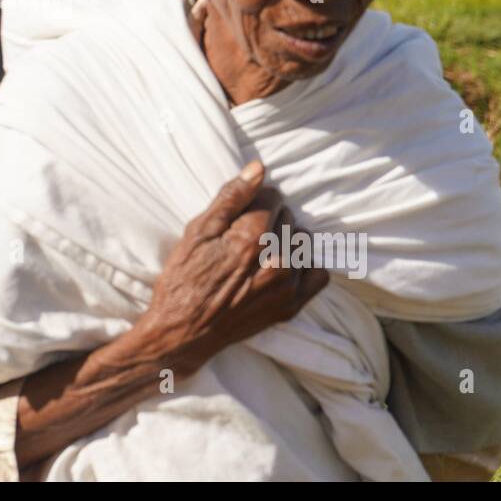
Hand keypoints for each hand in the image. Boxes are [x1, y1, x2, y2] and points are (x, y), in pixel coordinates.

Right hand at [136, 161, 327, 376]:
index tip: (238, 216)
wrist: (183, 332)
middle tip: (243, 238)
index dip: (254, 201)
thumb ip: (231, 198)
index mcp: (251, 238)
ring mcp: (287, 286)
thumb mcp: (197, 233)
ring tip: (260, 253)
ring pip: (303, 242)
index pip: (273, 197)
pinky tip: (279, 268)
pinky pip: (318, 274)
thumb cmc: (184, 279)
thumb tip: (258, 168)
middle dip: (269, 220)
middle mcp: (276, 261)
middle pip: (288, 218)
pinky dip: (303, 266)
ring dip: (286, 241)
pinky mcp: (292, 307)